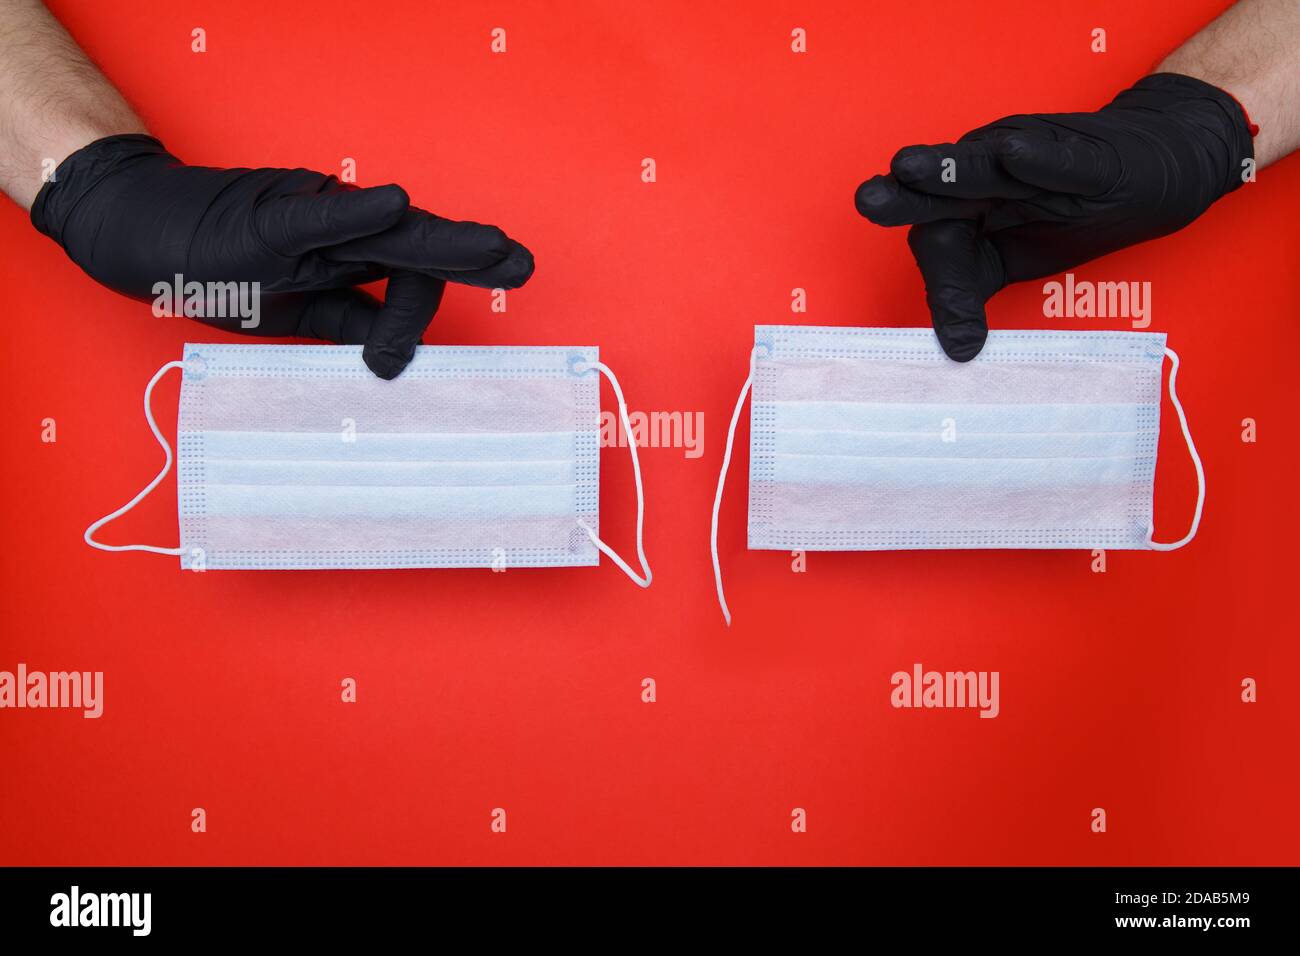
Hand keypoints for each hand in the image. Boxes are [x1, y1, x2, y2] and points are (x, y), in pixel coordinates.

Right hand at [31, 134, 533, 378]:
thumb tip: (399, 359)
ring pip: (389, 231)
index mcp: (354, 261)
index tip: (421, 351)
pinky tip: (395, 204)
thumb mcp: (301, 317)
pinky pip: (322, 217)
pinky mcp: (275, 216)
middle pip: (419, 247)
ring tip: (490, 247)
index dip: (429, 310)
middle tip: (520, 266)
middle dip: (474, 257)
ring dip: (442, 239)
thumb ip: (351, 326)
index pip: (409, 282)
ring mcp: (314, 219)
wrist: (152, 237)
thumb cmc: (227, 272)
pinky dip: (360, 213)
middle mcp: (346, 233)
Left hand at [855, 73, 1253, 360]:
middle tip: (868, 200)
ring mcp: (1021, 160)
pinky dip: (1032, 156)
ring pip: (978, 166)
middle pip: (935, 195)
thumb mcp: (1019, 260)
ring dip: (945, 167)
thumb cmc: (1073, 210)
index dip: (945, 296)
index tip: (959, 345)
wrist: (1148, 164)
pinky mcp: (1070, 148)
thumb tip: (956, 350)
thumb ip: (971, 290)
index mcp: (966, 218)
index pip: (941, 253)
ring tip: (910, 166)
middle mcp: (981, 185)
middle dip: (900, 199)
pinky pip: (1050, 153)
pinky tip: (1014, 153)